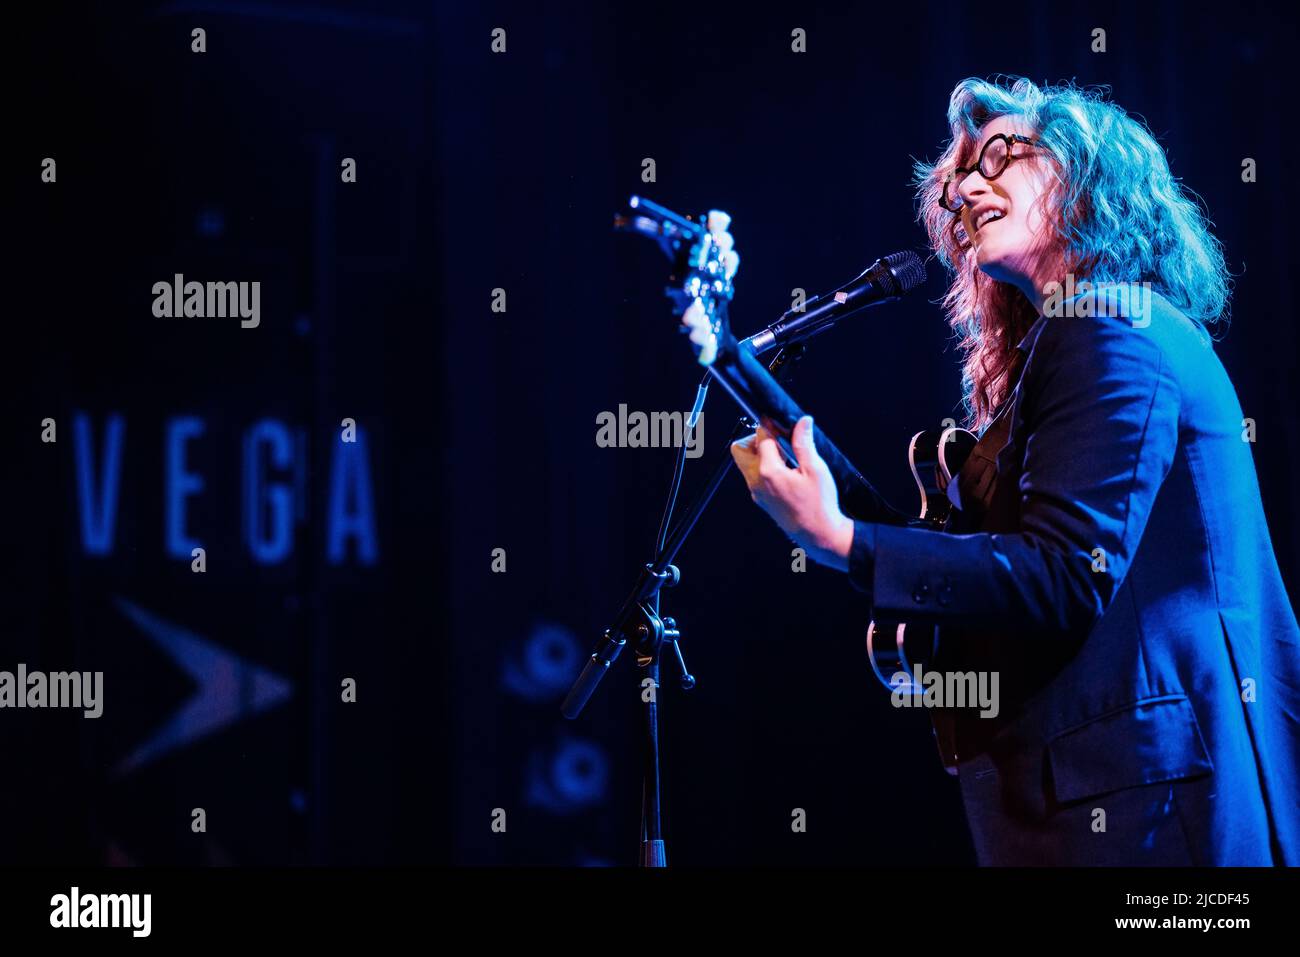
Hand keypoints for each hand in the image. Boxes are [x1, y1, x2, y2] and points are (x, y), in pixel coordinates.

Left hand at [730, 415, 853, 570]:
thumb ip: (804, 443)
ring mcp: (756, 493)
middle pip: (740, 449)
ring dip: (760, 454)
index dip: (771, 426)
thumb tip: (802, 421)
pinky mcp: (761, 500)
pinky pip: (754, 477)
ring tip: (786, 457)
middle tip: (779, 442)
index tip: (782, 423)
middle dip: (755, 439)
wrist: (819, 535)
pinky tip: (787, 472)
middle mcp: (756, 482)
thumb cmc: (819, 504)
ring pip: (745, 463)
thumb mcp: (815, 469)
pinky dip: (764, 468)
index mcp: (769, 471)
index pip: (760, 437)